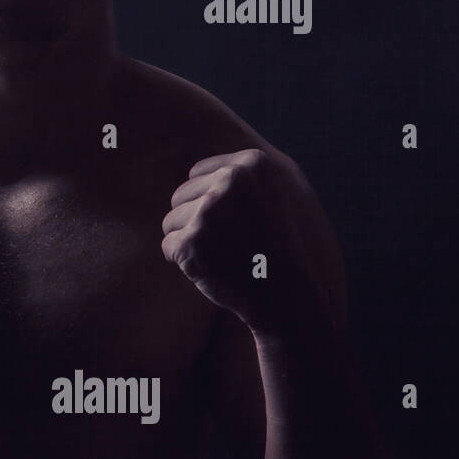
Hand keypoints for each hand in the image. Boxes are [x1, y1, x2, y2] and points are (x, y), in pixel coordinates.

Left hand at [160, 148, 332, 337]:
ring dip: (190, 241)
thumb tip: (202, 163)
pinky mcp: (191, 242)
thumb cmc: (285, 248)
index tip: (237, 222)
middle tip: (231, 242)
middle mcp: (229, 182)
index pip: (196, 173)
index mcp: (252, 164)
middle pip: (180, 195)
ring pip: (171, 221)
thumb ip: (248, 171)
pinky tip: (215, 269)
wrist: (290, 296)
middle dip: (197, 220)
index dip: (211, 202)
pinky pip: (169, 247)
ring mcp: (209, 211)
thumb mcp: (284, 192)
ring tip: (224, 255)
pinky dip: (185, 262)